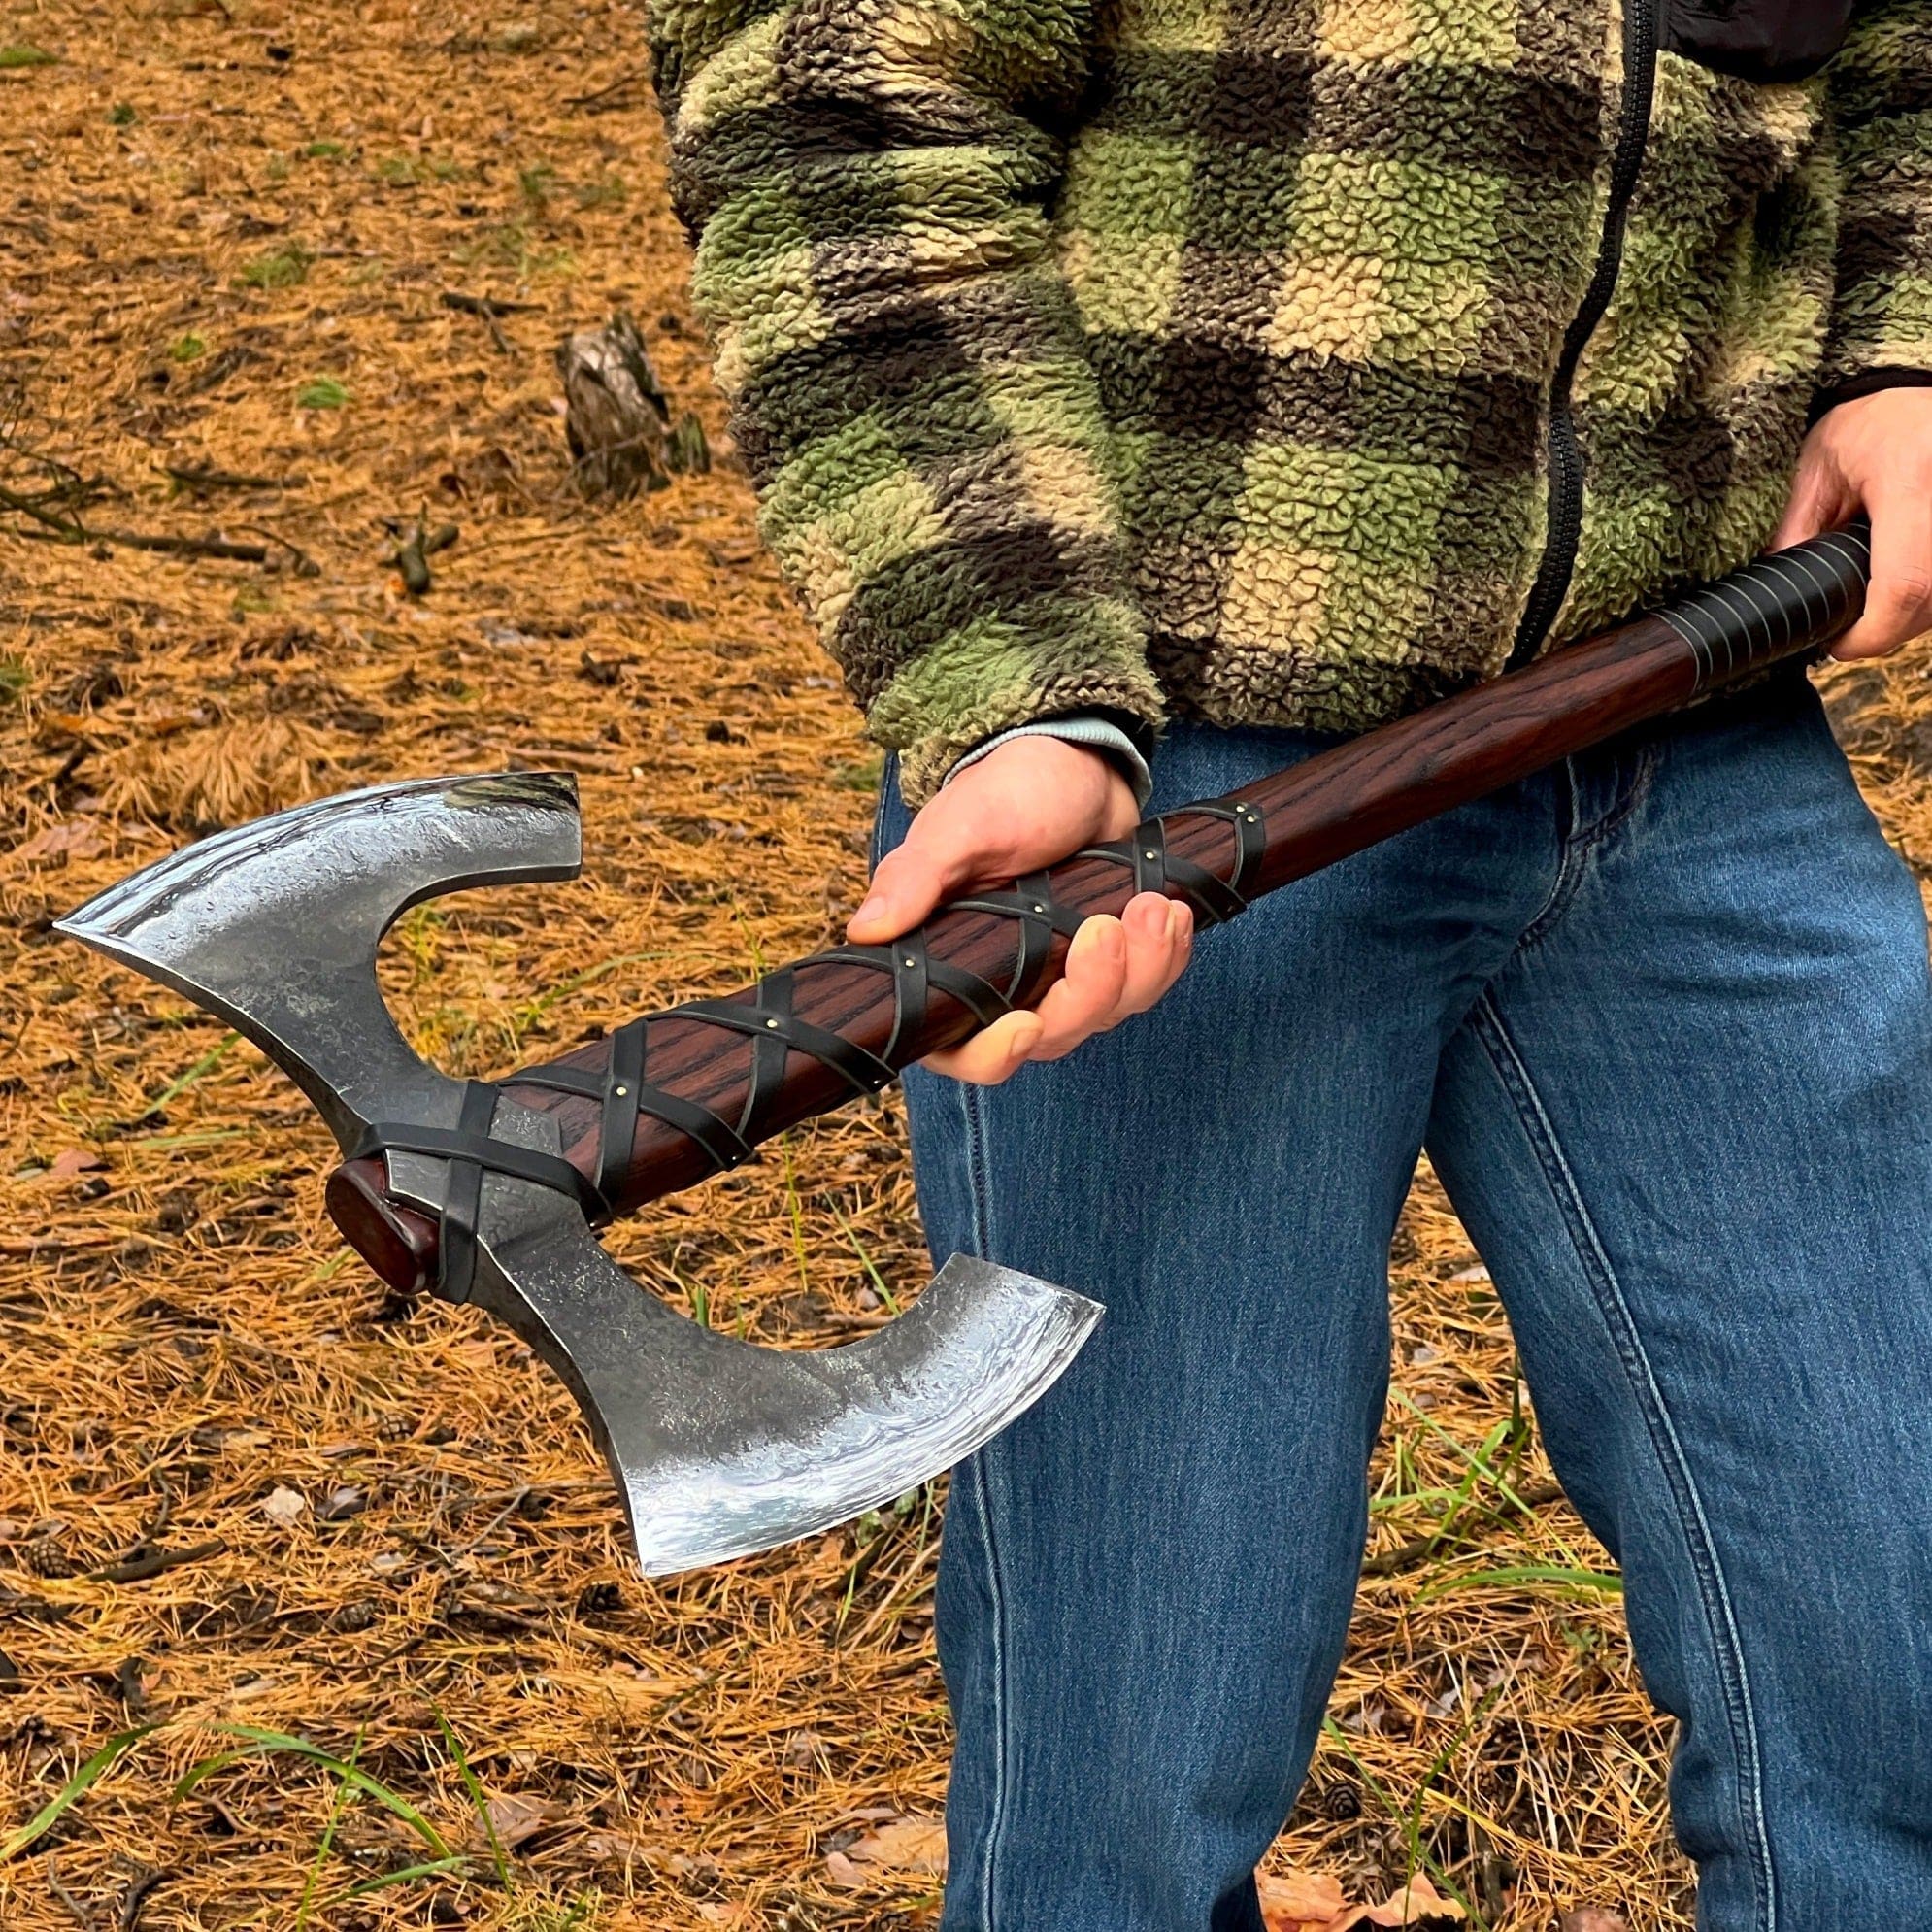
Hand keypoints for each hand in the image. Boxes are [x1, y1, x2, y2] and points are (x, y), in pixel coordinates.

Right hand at [848, 736, 1192, 1083]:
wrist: (1069, 761)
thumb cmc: (1003, 793)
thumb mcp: (958, 829)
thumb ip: (916, 879)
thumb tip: (866, 930)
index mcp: (951, 969)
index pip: (964, 1051)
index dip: (996, 1055)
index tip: (1028, 1024)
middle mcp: (1006, 986)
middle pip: (1052, 1036)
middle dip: (1089, 991)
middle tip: (1105, 927)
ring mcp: (1063, 977)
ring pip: (1107, 1014)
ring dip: (1141, 968)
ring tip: (1152, 906)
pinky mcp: (1112, 961)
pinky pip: (1147, 985)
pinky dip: (1166, 957)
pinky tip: (1171, 914)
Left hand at [1773, 386, 1931, 658]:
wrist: (1921, 391)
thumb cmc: (1870, 421)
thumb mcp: (1818, 467)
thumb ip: (1796, 530)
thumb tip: (1777, 593)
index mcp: (1910, 481)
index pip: (1903, 585)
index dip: (1871, 632)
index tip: (1837, 645)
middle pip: (1929, 601)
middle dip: (1884, 629)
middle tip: (1845, 632)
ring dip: (1907, 615)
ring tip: (1869, 604)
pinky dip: (1924, 596)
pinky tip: (1897, 586)